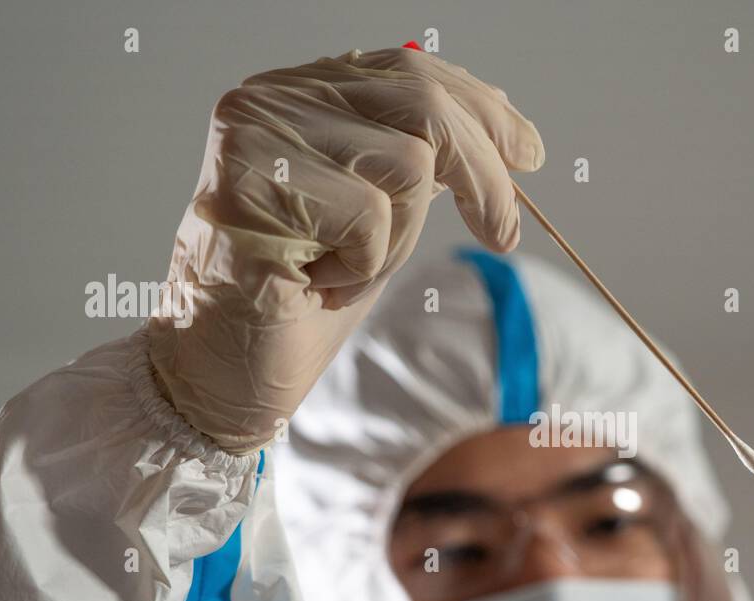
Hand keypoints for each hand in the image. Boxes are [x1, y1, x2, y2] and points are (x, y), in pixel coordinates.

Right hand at [148, 47, 543, 452]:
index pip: (411, 72)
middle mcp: (271, 98)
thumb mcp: (381, 221)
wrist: (224, 375)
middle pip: (424, 104)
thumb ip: (421, 164)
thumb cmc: (298, 302)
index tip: (529, 152)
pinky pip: (370, 216)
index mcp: (300, 95)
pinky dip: (364, 267)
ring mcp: (254, 136)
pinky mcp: (248, 184)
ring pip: (408, 165)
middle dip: (483, 175)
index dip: (482, 110)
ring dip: (398, 241)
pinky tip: (316, 282)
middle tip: (503, 234)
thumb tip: (504, 138)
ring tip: (346, 272)